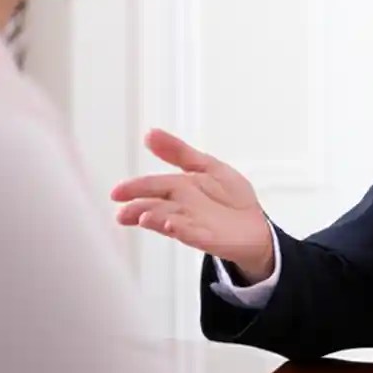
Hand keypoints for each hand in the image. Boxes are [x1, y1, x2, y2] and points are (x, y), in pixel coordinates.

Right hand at [112, 129, 275, 280]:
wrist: (255, 226)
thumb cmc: (230, 198)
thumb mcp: (207, 166)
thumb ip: (179, 152)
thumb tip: (150, 133)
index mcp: (180, 189)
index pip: (154, 186)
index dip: (135, 188)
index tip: (117, 192)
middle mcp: (182, 208)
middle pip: (156, 207)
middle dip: (139, 209)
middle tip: (122, 214)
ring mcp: (193, 224)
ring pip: (169, 221)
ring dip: (156, 219)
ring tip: (145, 218)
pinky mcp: (208, 238)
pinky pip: (192, 234)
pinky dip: (182, 230)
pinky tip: (172, 226)